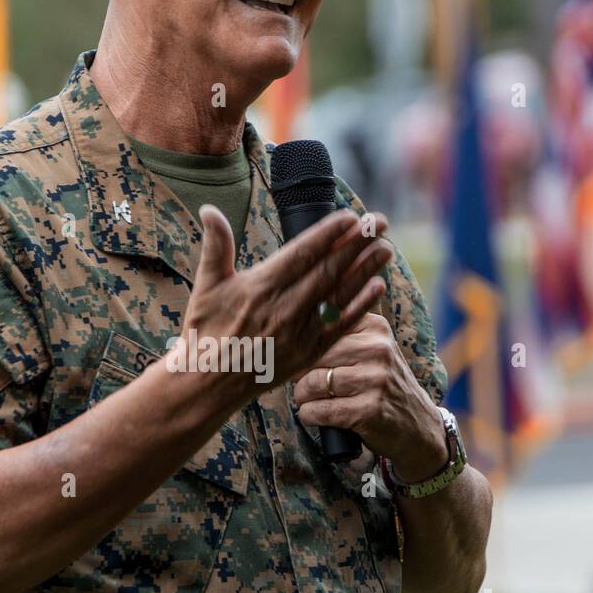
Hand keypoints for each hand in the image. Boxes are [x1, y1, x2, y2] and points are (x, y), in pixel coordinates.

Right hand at [179, 205, 392, 404]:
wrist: (208, 383)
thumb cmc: (205, 330)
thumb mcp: (206, 285)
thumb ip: (215, 246)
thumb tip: (209, 209)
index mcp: (260, 286)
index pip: (302, 253)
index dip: (329, 233)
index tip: (350, 216)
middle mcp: (284, 308)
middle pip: (328, 269)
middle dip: (357, 244)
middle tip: (380, 222)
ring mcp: (299, 332)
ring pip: (338, 295)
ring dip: (365, 270)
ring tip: (386, 248)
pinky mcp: (308, 354)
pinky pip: (340, 326)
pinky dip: (360, 307)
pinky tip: (377, 288)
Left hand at [292, 313, 447, 482]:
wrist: (418, 424)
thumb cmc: (383, 384)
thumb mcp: (373, 349)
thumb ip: (341, 335)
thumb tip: (291, 335)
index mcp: (375, 328)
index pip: (321, 329)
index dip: (304, 349)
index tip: (301, 359)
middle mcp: (378, 349)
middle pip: (312, 356)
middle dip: (299, 374)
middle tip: (305, 385)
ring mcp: (375, 380)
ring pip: (311, 383)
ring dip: (302, 397)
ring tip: (311, 401)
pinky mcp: (369, 410)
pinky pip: (318, 410)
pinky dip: (309, 416)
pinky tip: (316, 416)